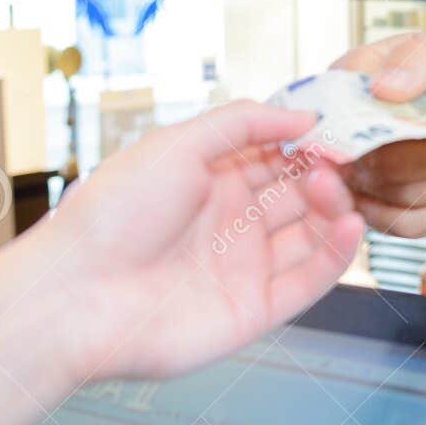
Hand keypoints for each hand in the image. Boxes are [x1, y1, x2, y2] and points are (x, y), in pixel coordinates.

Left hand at [33, 101, 364, 383]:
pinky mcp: (257, 308)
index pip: (277, 157)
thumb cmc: (111, 216)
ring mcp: (247, 267)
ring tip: (337, 187)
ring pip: (313, 233)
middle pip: (301, 194)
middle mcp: (233, 223)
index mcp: (211, 182)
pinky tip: (349, 224)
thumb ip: (243, 122)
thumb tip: (303, 116)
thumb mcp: (177, 145)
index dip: (308, 142)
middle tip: (344, 158)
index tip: (337, 129)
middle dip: (327, 172)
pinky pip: (311, 280)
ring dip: (335, 207)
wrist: (76, 296)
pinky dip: (338, 253)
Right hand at [332, 33, 425, 237]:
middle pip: (382, 163)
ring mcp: (355, 178)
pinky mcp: (377, 210)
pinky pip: (408, 222)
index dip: (391, 128)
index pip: (349, 115)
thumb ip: (419, 60)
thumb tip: (386, 87)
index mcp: (346, 88)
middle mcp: (341, 138)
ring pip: (402, 196)